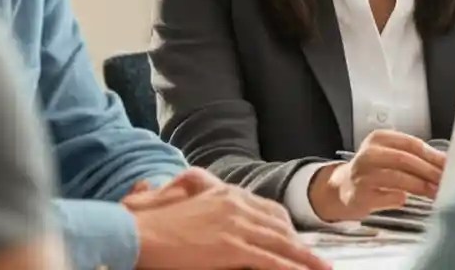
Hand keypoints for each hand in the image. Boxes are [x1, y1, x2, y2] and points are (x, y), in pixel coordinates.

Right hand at [130, 173, 329, 269]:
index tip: (298, 240)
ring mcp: (236, 225)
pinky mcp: (231, 247)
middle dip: (300, 244)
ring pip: (281, 243)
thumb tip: (204, 207)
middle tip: (317, 259)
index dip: (286, 227)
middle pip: (279, 225)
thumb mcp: (180, 202)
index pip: (267, 209)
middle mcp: (236, 204)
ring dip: (305, 259)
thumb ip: (197, 199)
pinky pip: (270, 259)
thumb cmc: (151, 223)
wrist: (137, 231)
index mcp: (225, 193)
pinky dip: (290, 268)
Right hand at [309, 130, 445, 221]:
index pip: (411, 144)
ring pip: (398, 178)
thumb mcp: (389, 154)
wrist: (342, 188)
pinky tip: (410, 200)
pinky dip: (403, 198)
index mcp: (379, 138)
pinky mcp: (361, 195)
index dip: (433, 155)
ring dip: (421, 186)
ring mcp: (363, 175)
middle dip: (429, 171)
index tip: (449, 164)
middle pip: (405, 160)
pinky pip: (389, 196)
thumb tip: (444, 162)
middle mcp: (369, 154)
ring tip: (435, 192)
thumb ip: (413, 156)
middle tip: (446, 180)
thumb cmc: (372, 170)